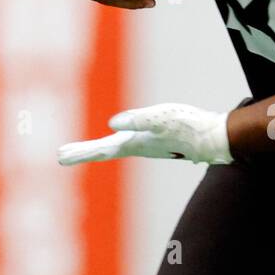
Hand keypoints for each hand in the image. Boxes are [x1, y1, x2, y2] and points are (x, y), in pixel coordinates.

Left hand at [57, 102, 232, 165]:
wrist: (213, 138)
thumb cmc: (188, 127)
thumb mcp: (162, 118)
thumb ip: (138, 120)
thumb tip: (113, 123)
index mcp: (134, 143)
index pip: (101, 149)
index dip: (81, 152)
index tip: (61, 156)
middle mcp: (136, 146)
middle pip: (103, 150)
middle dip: (81, 152)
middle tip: (60, 155)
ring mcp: (145, 144)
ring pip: (112, 147)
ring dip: (94, 149)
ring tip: (77, 150)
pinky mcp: (153, 139)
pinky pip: (125, 142)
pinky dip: (112, 143)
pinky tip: (113, 138)